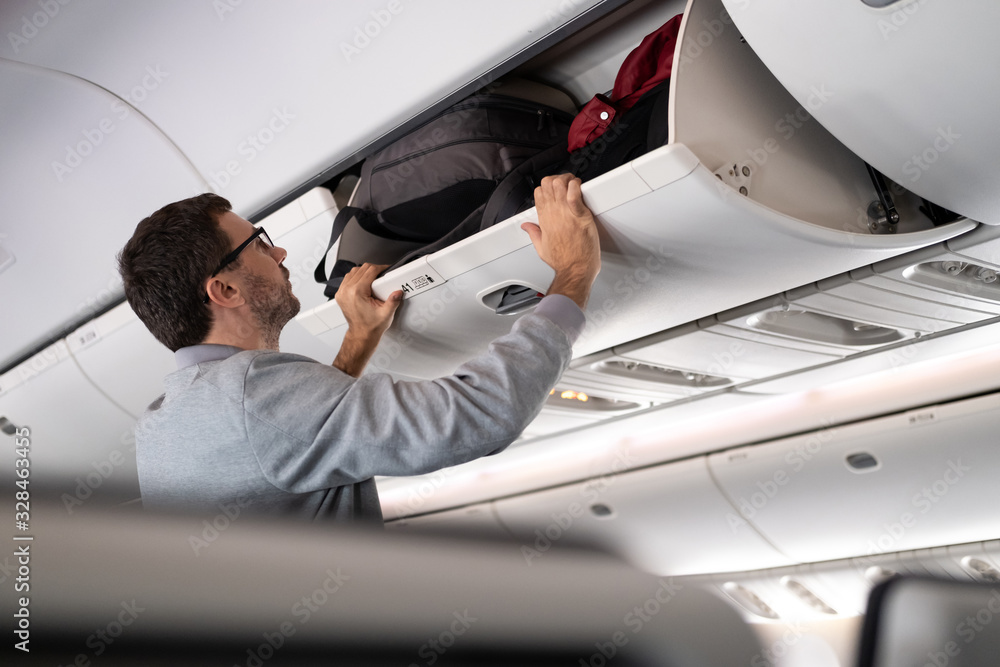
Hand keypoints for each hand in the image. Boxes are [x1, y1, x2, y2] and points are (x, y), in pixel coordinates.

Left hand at [332, 264, 402, 376]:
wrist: (361, 335)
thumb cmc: (370, 327)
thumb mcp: (386, 314)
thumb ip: (393, 301)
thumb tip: (398, 292)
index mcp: (357, 292)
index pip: (369, 271)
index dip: (380, 268)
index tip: (386, 269)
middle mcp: (347, 291)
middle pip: (361, 269)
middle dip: (374, 269)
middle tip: (383, 275)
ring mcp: (342, 292)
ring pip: (353, 272)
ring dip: (364, 272)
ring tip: (374, 278)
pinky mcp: (340, 295)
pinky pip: (348, 278)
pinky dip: (356, 277)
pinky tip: (364, 281)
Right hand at [520, 174, 600, 309]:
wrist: (576, 271)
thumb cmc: (563, 262)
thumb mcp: (541, 247)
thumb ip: (533, 233)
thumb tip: (526, 226)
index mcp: (544, 220)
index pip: (539, 192)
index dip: (547, 186)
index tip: (556, 189)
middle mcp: (553, 214)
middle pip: (547, 183)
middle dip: (557, 179)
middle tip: (567, 184)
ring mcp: (566, 214)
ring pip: (559, 183)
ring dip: (567, 180)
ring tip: (574, 185)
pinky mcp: (580, 216)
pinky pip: (575, 194)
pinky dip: (576, 186)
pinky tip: (578, 187)